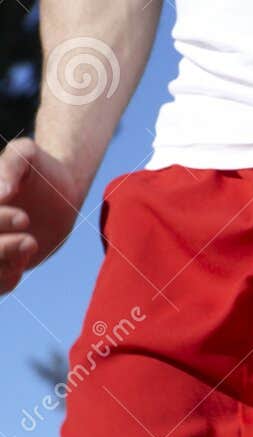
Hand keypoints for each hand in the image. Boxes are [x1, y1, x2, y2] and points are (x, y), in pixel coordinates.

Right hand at [0, 139, 84, 296]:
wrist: (60, 192)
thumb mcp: (26, 155)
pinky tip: (24, 260)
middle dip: (2, 245)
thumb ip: (12, 165)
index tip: (24, 218)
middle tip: (27, 224)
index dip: (0, 221)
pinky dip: (7, 279)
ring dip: (4, 263)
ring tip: (31, 243)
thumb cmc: (40, 169)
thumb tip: (3, 191)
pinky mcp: (1, 264)